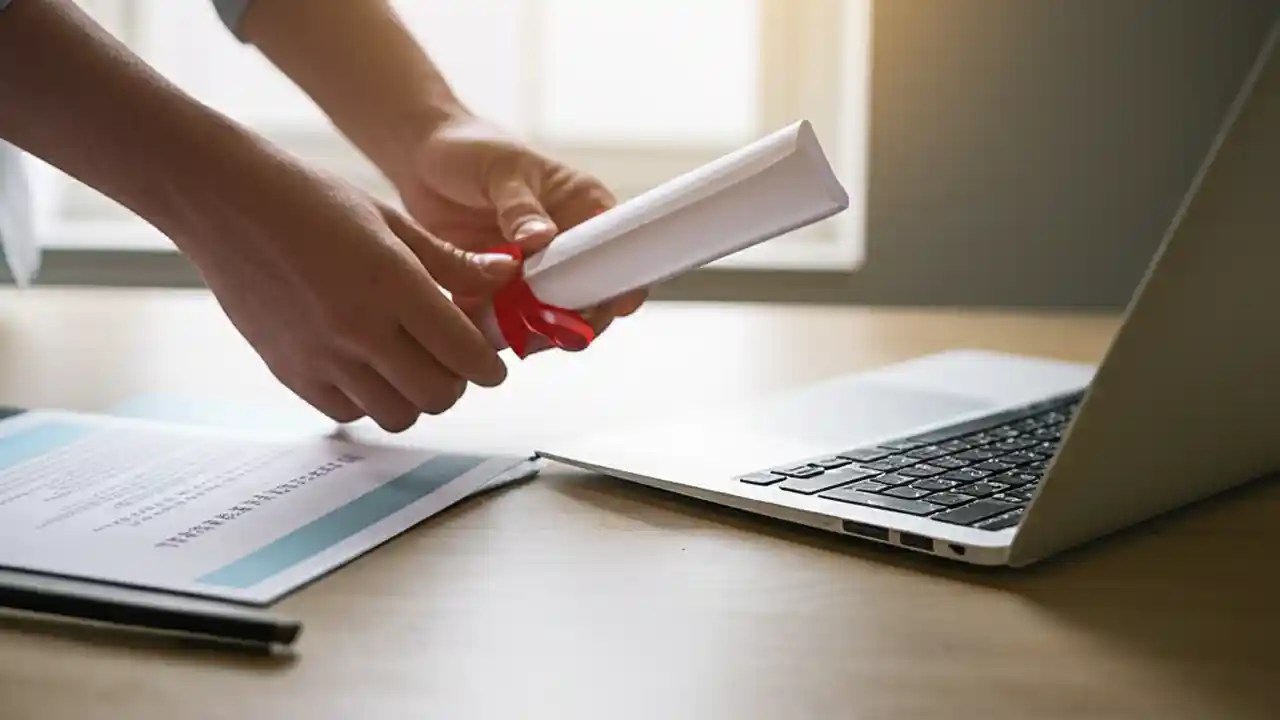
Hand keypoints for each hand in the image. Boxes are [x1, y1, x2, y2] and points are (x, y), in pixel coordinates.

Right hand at [184, 159, 517, 431]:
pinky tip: (365, 366)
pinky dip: (368, 400)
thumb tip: (505, 276)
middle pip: (437, 396)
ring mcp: (321, 358)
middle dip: (455, 383)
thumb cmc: (312, 201)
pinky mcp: (290, 373)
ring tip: (406, 363)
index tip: (491, 363)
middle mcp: (359, 330)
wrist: (225, 203)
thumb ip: (452, 260)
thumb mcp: (392, 221)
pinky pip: (349, 414)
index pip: (464, 353)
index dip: (489, 367)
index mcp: (393, 285)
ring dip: (412, 396)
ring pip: (397, 415)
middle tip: (449, 360)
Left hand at [395, 115, 646, 341]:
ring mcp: (534, 271)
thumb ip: (520, 206)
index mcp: (584, 209)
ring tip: (505, 333)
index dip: (616, 287)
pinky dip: (494, 332)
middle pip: (588, 298)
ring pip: (549, 318)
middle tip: (543, 331)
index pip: (617, 255)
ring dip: (531, 332)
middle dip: (570, 321)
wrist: (420, 158)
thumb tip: (543, 238)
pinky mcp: (499, 288)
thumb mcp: (500, 170)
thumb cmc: (470, 148)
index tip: (598, 310)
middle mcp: (566, 245)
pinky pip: (506, 323)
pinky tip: (477, 331)